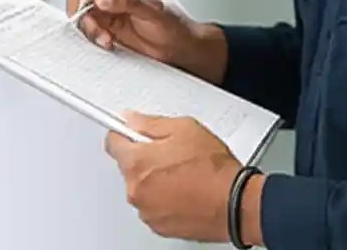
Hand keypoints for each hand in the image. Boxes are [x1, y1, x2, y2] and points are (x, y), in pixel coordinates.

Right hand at [66, 0, 226, 83]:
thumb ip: (128, 1)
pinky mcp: (102, 21)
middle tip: (93, 24)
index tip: (93, 2)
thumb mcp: (154, 9)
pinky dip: (90, 34)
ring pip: (80, 7)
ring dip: (87, 24)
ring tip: (105, 38)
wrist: (178, 48)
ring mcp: (106, 3)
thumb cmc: (174, 23)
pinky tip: (107, 42)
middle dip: (84, 7)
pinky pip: (85, 24)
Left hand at [105, 112, 245, 243]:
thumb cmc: (214, 169)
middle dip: (145, 158)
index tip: (130, 132)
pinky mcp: (158, 225)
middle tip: (171, 153)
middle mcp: (136, 189)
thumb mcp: (185, 129)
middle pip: (129, 166)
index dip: (124, 134)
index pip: (112, 142)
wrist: (233, 204)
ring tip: (183, 174)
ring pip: (142, 188)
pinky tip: (185, 191)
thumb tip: (133, 120)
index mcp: (138, 162)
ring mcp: (146, 210)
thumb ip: (151, 123)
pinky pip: (153, 206)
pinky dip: (164, 199)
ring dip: (155, 181)